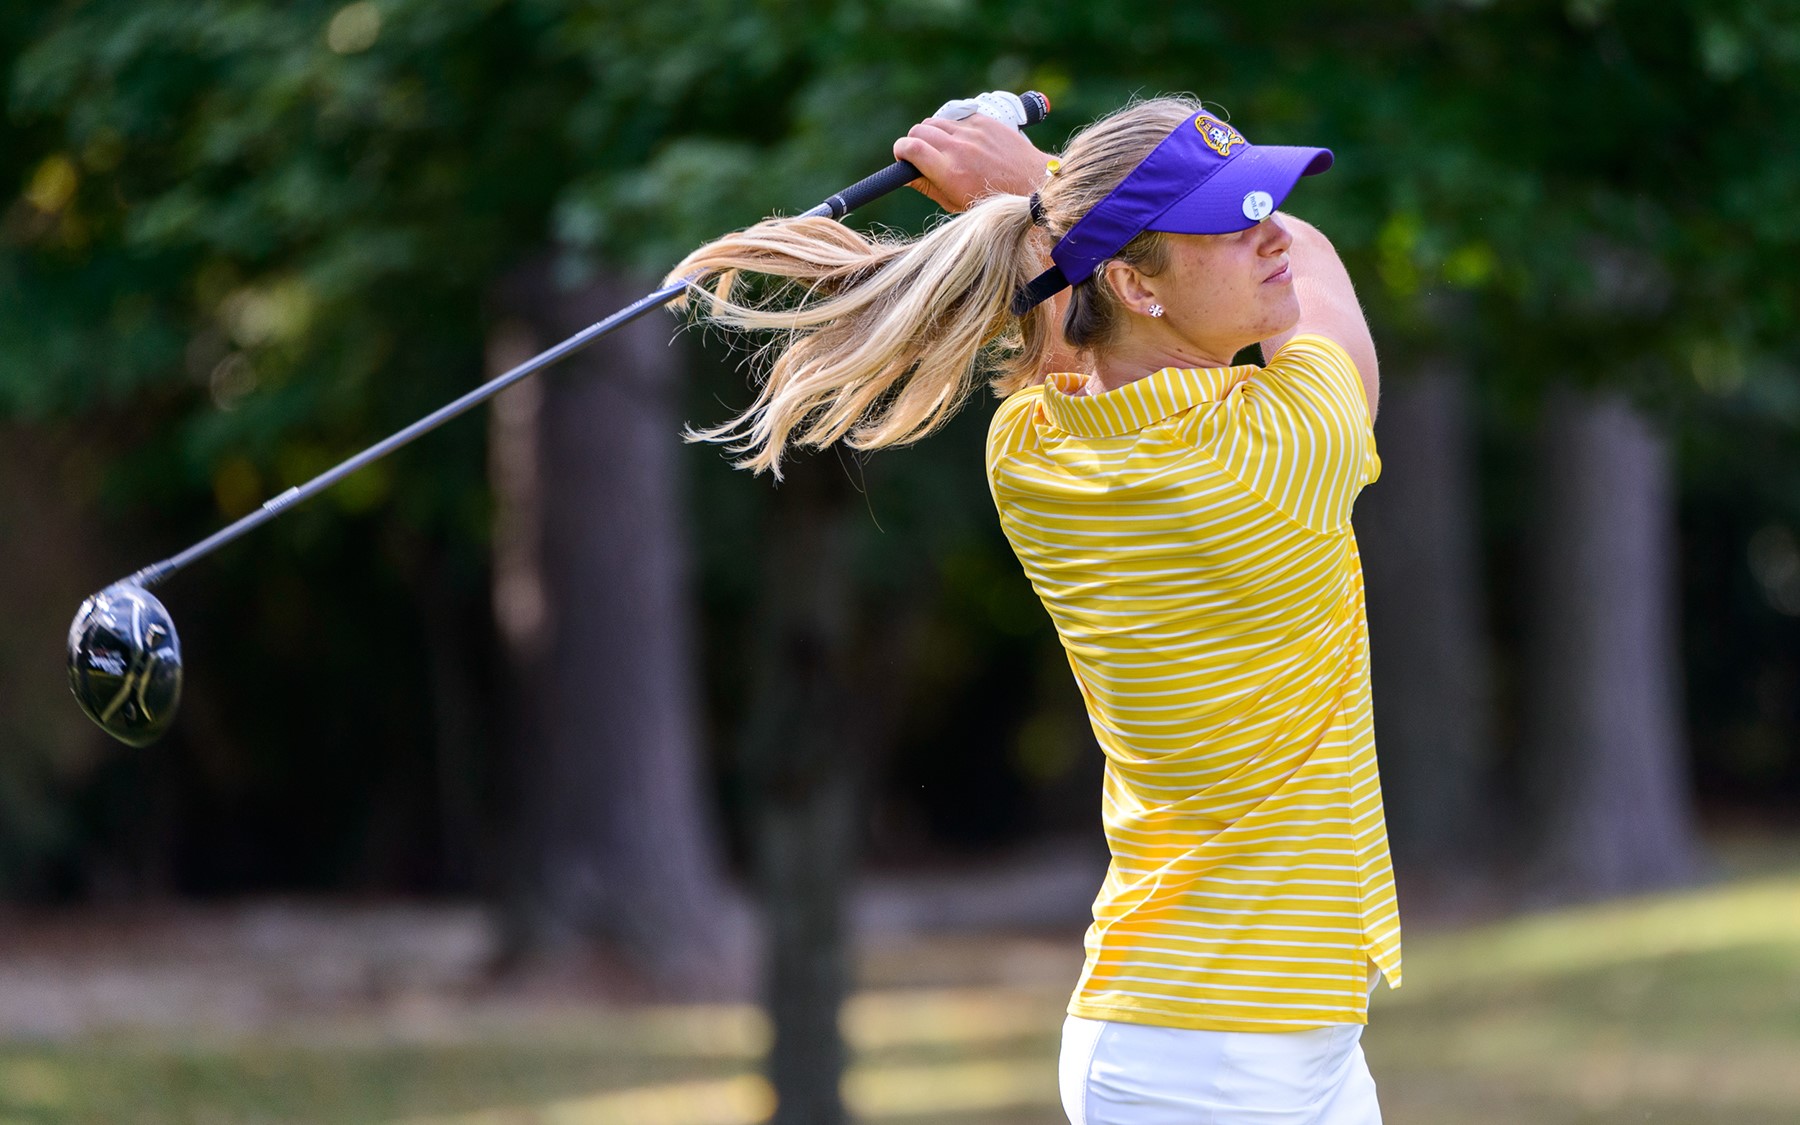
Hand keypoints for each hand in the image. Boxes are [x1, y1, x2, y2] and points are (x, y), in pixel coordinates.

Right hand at [893, 112, 1049, 212]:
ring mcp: (972, 131)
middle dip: (913, 142)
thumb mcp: (955, 202)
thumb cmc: (992, 200)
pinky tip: (963, 142)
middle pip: (919, 130)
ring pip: (935, 121)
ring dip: (931, 133)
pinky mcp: (984, 120)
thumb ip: (928, 186)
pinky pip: (956, 117)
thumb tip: (905, 175)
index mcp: (949, 172)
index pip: (910, 147)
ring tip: (942, 149)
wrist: (1031, 184)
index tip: (902, 157)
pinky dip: (952, 128)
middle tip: (921, 155)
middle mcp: (959, 148)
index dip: (900, 150)